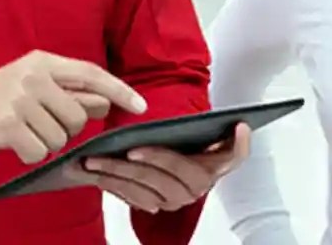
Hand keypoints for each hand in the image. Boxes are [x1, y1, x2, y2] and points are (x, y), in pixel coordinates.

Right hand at [0, 50, 147, 163]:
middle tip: (38, 124)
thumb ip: (66, 93)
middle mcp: (33, 76)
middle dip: (65, 129)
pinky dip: (29, 154)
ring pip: (61, 137)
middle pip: (79, 115)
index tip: (140, 106)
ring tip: (21, 130)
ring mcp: (20, 99)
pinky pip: (40, 151)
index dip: (119, 90)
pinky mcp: (8, 123)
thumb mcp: (30, 87)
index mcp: (41, 62)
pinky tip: (11, 142)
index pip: (91, 74)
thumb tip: (102, 102)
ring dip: (45, 143)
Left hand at [71, 123, 251, 212]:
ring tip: (89, 162)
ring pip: (137, 191)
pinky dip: (110, 185)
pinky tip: (93, 173)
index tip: (133, 149)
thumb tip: (242, 127)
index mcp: (207, 173)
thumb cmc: (204, 143)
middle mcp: (190, 191)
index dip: (157, 158)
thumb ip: (234, 140)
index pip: (180, 167)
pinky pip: (129, 198)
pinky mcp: (154, 204)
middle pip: (152, 179)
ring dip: (111, 176)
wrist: (198, 160)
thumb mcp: (222, 139)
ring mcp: (170, 200)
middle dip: (123, 166)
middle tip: (94, 154)